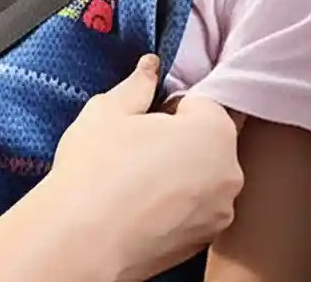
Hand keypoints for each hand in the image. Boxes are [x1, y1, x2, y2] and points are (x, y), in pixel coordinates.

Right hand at [40, 55, 244, 280]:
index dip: (167, 108)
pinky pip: (194, 210)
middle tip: (134, 151)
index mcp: (214, 131)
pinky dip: (175, 206)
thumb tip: (150, 67)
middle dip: (178, 141)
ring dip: (178, 175)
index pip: (200, 103)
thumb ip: (138, 84)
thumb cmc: (94, 171)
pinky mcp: (204, 243)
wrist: (80, 242)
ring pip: (202, 178)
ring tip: (133, 183)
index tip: (141, 123)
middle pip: (207, 142)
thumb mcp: (108, 111)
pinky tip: (140, 208)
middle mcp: (230, 173)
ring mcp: (219, 213)